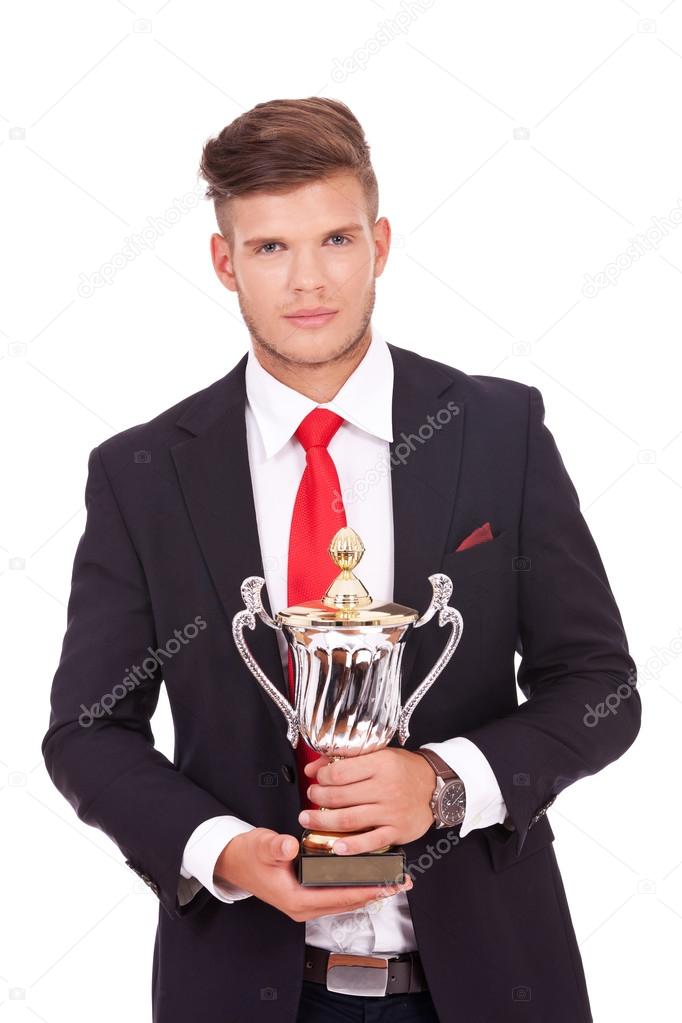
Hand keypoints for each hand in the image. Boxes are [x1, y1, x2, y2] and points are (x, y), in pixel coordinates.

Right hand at [214, 828, 412, 922]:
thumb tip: (290, 848)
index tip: (388, 884)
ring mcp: (306, 902)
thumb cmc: (247, 855)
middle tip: (401, 881)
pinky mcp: (307, 895)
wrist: (232, 862)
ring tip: (392, 879)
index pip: (339, 898)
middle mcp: (304, 906)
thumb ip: (276, 847)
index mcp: (296, 899)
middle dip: (375, 892)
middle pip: (347, 902)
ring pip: (344, 900)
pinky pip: (337, 894)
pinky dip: (354, 886)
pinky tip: (368, 876)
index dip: (366, 890)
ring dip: (368, 890)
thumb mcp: (261, 846)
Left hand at [300, 748, 436, 855]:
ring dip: (322, 821)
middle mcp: (386, 788)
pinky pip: (370, 841)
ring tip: (308, 819)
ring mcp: (391, 812)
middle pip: (339, 797)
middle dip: (317, 798)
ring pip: (348, 820)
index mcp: (380, 764)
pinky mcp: (397, 831)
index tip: (317, 778)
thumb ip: (346, 758)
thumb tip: (313, 766)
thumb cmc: (404, 769)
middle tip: (310, 797)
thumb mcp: (379, 754)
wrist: (435, 787)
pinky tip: (336, 846)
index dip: (321, 777)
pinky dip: (351, 846)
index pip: (340, 772)